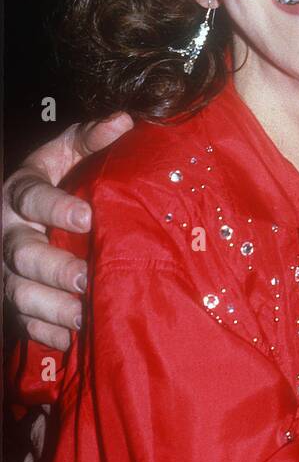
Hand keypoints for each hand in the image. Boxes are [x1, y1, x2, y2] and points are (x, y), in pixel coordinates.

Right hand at [3, 115, 132, 349]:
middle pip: (21, 255)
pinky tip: (71, 341)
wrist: (36, 208)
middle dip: (54, 269)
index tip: (87, 216)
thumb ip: (92, 137)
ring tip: (83, 315)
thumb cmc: (61, 176)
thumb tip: (124, 120)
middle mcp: (9, 234)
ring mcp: (9, 271)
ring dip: (51, 307)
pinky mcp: (17, 301)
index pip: (31, 199)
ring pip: (19, 294)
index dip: (55, 208)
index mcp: (21, 192)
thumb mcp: (70, 151)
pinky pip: (24, 323)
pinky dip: (46, 334)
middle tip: (88, 277)